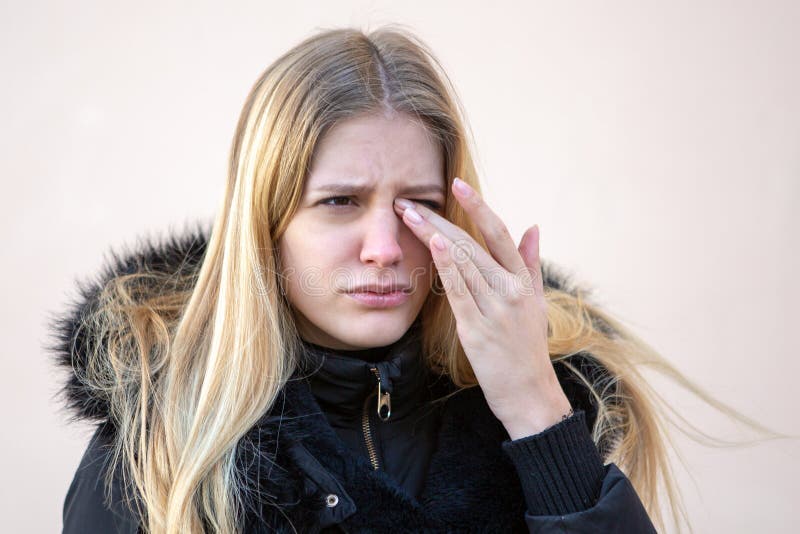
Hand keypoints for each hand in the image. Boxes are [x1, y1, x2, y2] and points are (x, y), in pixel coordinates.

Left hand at [394, 177, 572, 439]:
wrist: (530, 394)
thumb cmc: (529, 348)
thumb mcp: (537, 302)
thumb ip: (530, 263)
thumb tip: (534, 226)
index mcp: (522, 280)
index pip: (499, 233)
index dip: (478, 206)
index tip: (456, 184)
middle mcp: (510, 289)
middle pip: (471, 243)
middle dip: (438, 219)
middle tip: (409, 201)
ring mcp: (494, 308)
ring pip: (462, 261)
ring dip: (433, 235)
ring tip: (408, 215)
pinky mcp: (477, 329)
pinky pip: (460, 291)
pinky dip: (447, 266)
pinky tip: (434, 244)